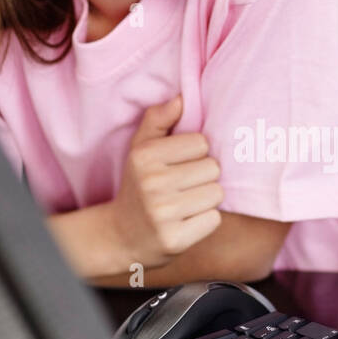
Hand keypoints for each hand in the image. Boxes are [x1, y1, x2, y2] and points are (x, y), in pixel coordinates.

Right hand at [108, 94, 222, 268]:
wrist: (121, 235)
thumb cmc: (138, 186)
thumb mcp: (140, 149)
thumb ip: (158, 120)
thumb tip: (180, 99)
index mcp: (144, 156)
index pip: (202, 143)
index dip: (195, 155)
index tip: (178, 166)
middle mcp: (152, 183)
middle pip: (213, 169)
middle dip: (203, 178)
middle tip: (183, 187)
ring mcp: (163, 213)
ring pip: (216, 194)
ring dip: (206, 199)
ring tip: (185, 204)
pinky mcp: (175, 239)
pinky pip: (214, 220)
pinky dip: (205, 221)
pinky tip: (186, 222)